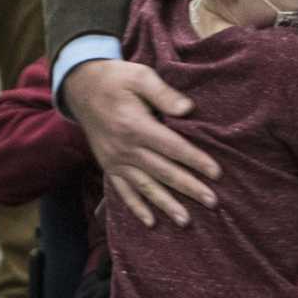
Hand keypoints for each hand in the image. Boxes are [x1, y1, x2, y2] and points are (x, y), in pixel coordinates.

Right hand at [64, 59, 220, 226]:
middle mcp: (125, 148)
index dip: (195, 160)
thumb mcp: (139, 76)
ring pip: (145, 187)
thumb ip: (163, 93)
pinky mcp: (108, 166)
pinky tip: (150, 222)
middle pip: (163, 172)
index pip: (172, 147)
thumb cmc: (116, 79)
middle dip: (189, 188)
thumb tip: (188, 109)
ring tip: (185, 221)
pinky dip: (136, 207)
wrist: (81, 87)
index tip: (216, 173)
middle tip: (212, 202)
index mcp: (135, 125)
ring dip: (166, 205)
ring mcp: (115, 160)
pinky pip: (122, 191)